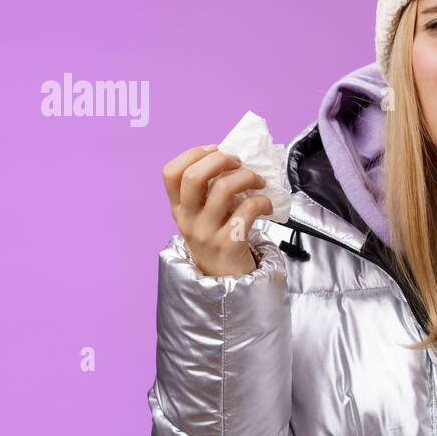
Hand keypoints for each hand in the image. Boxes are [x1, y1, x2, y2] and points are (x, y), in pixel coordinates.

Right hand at [162, 145, 272, 276]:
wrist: (227, 284)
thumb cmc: (220, 242)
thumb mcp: (204, 218)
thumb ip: (209, 193)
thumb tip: (233, 160)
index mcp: (179, 209)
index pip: (170, 173)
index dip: (193, 154)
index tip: (215, 151)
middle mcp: (188, 220)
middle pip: (193, 176)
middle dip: (220, 159)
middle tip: (239, 162)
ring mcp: (206, 233)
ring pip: (223, 189)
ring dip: (247, 177)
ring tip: (258, 182)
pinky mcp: (229, 243)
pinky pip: (248, 210)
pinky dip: (262, 201)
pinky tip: (266, 205)